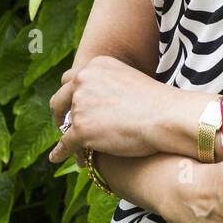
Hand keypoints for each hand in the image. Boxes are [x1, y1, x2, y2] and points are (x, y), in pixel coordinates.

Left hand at [48, 55, 167, 165]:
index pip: (71, 79)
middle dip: (61, 113)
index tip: (73, 107)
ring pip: (66, 125)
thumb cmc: (156, 102)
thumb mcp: (129, 80)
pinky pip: (64, 144)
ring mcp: (80, 104)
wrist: (166, 116)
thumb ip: (108, 85)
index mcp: (95, 65)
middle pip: (60, 98)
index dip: (70, 95)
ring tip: (78, 149)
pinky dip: (60, 152)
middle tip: (64, 124)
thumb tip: (97, 102)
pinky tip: (56, 158)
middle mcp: (83, 79)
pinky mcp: (80, 129)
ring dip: (71, 136)